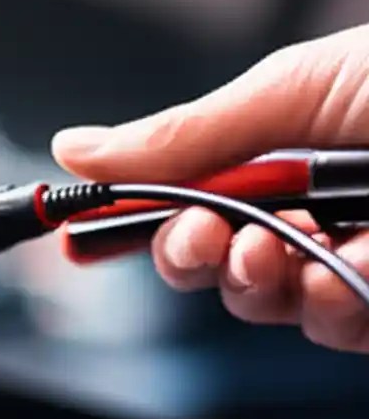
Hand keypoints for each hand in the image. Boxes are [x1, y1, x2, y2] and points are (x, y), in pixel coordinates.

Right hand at [51, 24, 368, 351]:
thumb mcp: (294, 93)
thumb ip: (184, 135)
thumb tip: (79, 148)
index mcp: (279, 153)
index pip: (180, 198)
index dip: (126, 224)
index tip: (79, 241)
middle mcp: (310, 208)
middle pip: (211, 265)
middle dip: (193, 258)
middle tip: (207, 240)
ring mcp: (355, 258)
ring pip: (266, 304)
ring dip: (262, 282)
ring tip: (288, 247)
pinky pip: (337, 325)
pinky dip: (339, 300)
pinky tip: (364, 263)